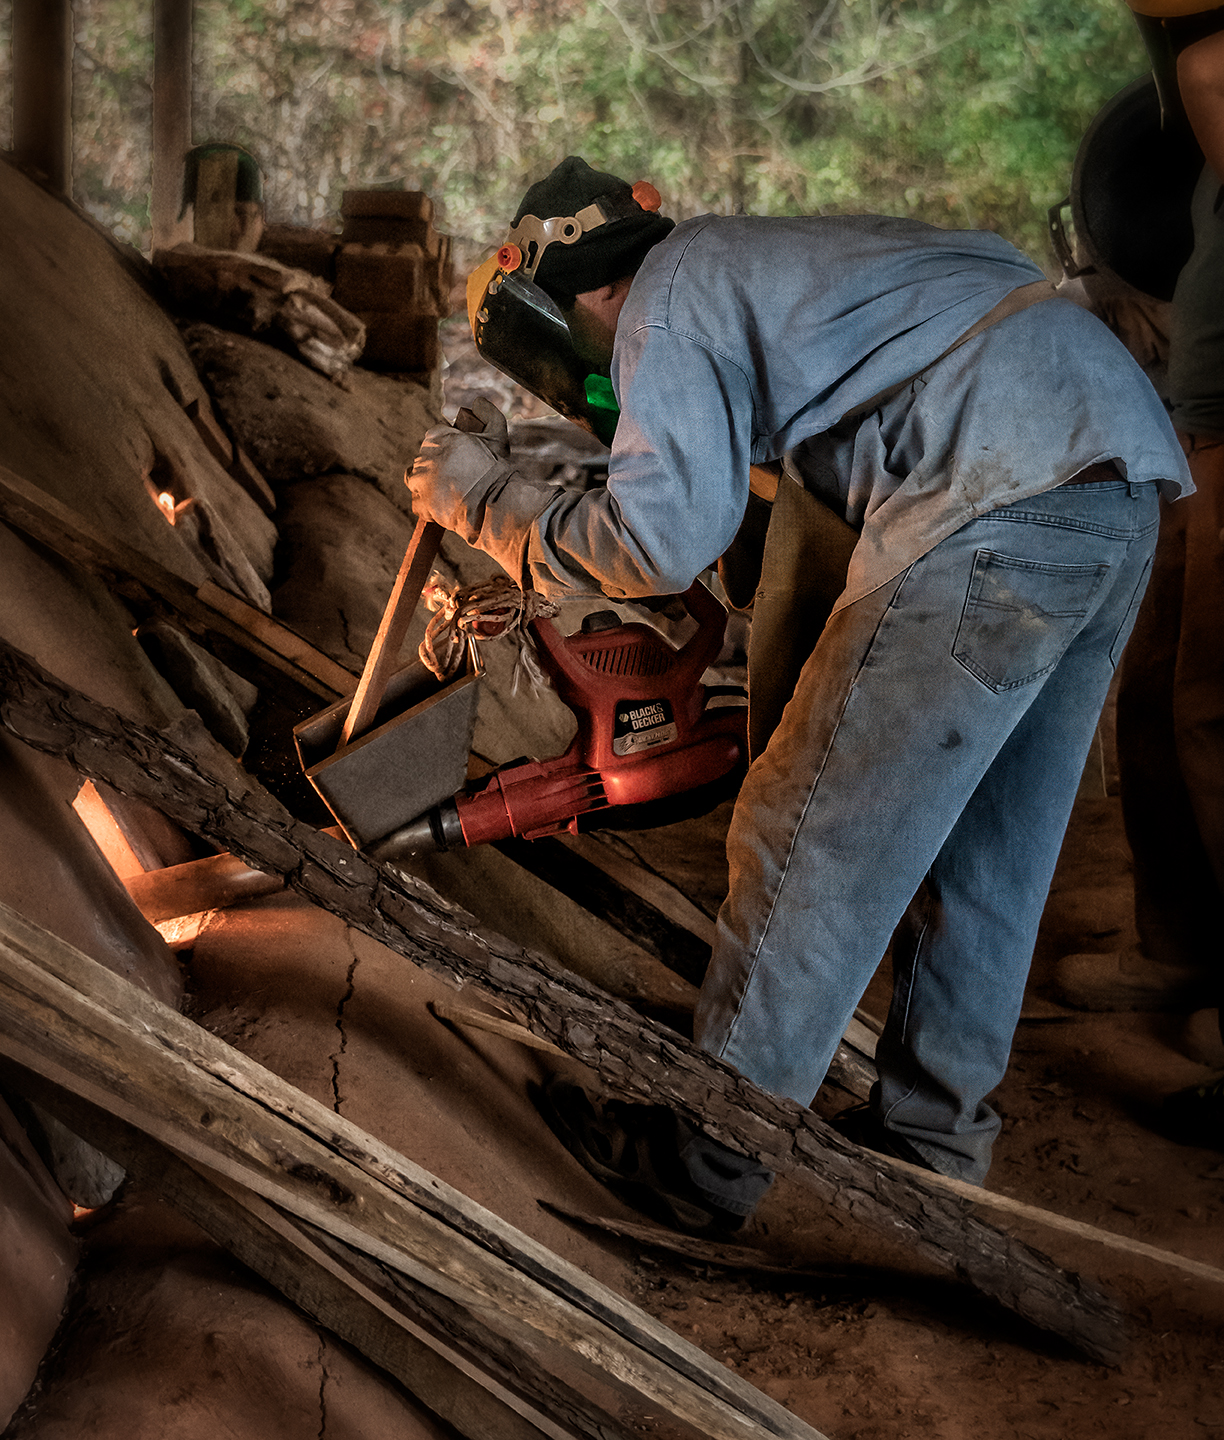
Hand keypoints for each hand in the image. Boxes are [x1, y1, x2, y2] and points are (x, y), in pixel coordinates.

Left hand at [407, 396, 512, 539]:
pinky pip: (418, 503)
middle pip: (426, 461)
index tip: (463, 461)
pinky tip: (445, 505)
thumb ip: (487, 414)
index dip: (450, 451)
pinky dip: (428, 505)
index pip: (435, 440)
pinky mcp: (420, 504)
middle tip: (461, 479)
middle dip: (440, 468)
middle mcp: (423, 457)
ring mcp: (420, 481)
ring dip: (431, 485)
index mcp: (436, 436)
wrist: (495, 503)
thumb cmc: (496, 469)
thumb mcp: (497, 435)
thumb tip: (477, 402)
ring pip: (419, 481)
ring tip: (451, 492)